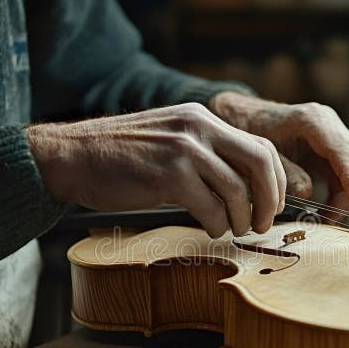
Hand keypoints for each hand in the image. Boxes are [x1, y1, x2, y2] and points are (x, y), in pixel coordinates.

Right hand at [26, 102, 285, 236]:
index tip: (271, 204)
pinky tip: (210, 229)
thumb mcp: (169, 140)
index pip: (260, 146)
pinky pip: (211, 208)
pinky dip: (216, 225)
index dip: (275, 180)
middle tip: (262, 223)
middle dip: (269, 200)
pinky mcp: (169, 175)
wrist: (73, 156)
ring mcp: (184, 150)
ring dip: (240, 219)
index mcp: (201, 118)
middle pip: (260, 164)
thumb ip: (204, 152)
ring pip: (237, 190)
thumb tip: (243, 186)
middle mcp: (198, 128)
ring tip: (232, 229)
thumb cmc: (120, 157)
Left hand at [210, 92, 348, 218]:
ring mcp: (334, 135)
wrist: (244, 117)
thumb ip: (285, 172)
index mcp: (313, 120)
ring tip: (336, 222)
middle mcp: (330, 124)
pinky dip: (344, 194)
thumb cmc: (250, 132)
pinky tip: (335, 214)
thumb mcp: (262, 154)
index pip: (342, 152)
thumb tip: (308, 194)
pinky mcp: (332, 149)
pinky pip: (346, 173)